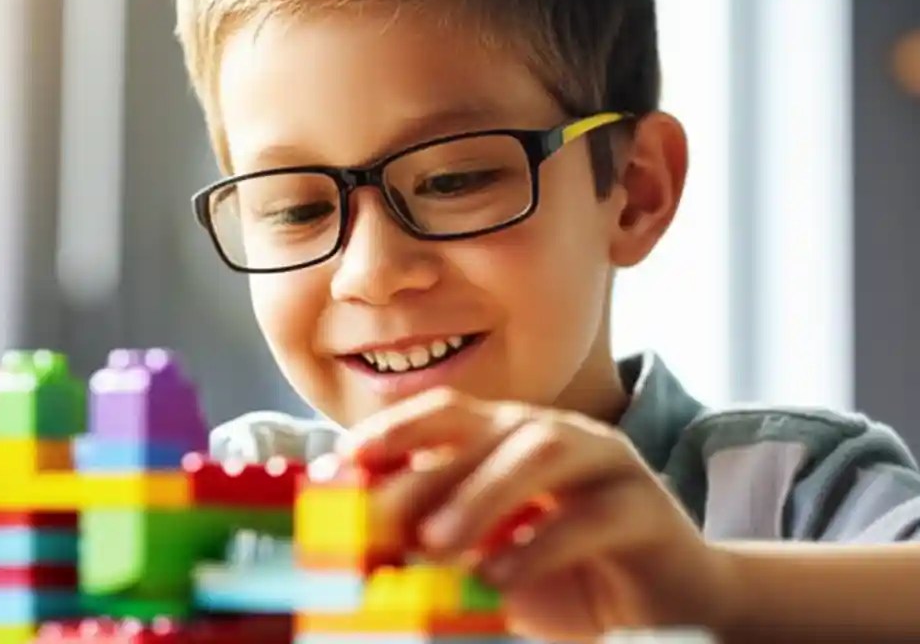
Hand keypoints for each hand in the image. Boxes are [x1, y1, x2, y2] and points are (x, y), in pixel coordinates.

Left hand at [338, 388, 736, 642]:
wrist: (674, 603)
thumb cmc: (569, 577)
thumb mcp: (490, 556)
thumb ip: (436, 542)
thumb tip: (361, 544)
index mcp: (512, 438)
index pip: (446, 414)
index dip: (393, 430)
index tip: (342, 462)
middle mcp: (557, 436)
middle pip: (485, 427)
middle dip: (425, 471)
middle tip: (380, 522)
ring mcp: (607, 464)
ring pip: (541, 451)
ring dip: (481, 495)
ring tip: (436, 544)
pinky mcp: (647, 510)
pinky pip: (591, 516)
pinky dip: (538, 546)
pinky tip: (498, 577)